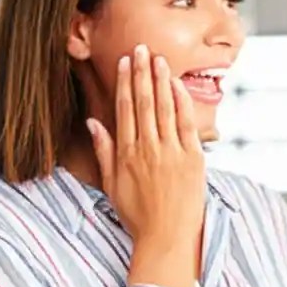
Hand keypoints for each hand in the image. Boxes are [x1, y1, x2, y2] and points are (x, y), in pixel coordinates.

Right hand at [86, 44, 204, 256]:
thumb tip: (93, 123)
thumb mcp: (112, 184)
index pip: (124, 109)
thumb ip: (104, 151)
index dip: (124, 83)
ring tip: (158, 58)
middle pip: (143, 102)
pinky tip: (177, 84)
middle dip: (141, 73)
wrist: (167, 237)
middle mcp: (147, 148)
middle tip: (140, 48)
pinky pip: (186, 123)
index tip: (124, 62)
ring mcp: (171, 152)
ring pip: (164, 108)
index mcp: (126, 153)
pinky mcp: (193, 158)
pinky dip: (181, 102)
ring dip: (160, 80)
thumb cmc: (138, 214)